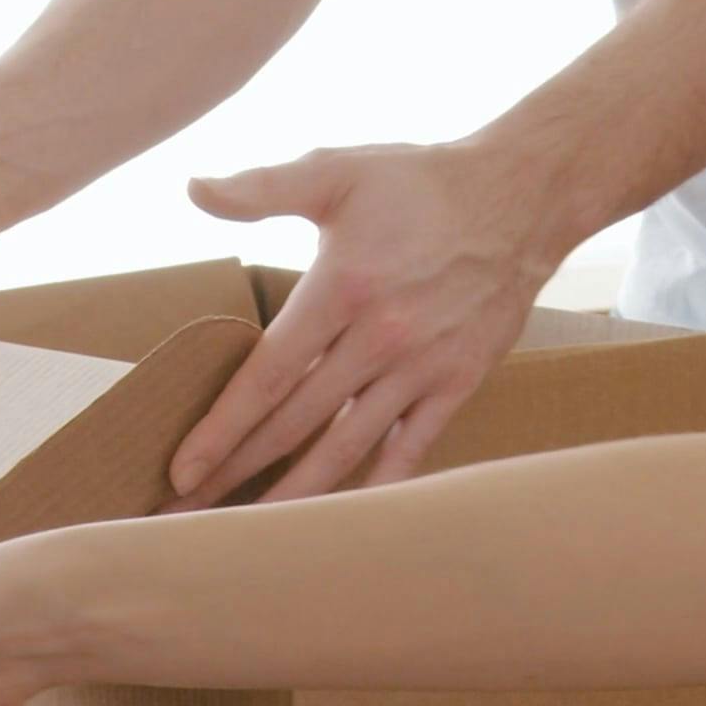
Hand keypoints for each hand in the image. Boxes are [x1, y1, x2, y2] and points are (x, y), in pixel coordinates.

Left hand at [171, 133, 557, 505]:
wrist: (522, 196)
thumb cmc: (421, 183)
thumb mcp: (339, 169)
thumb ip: (264, 186)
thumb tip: (196, 188)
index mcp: (342, 289)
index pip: (267, 376)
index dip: (222, 429)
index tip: (183, 471)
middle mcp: (380, 338)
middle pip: (294, 424)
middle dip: (238, 473)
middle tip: (190, 515)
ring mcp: (421, 368)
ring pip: (346, 449)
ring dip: (295, 496)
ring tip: (252, 536)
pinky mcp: (457, 385)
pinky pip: (410, 451)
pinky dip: (376, 490)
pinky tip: (339, 521)